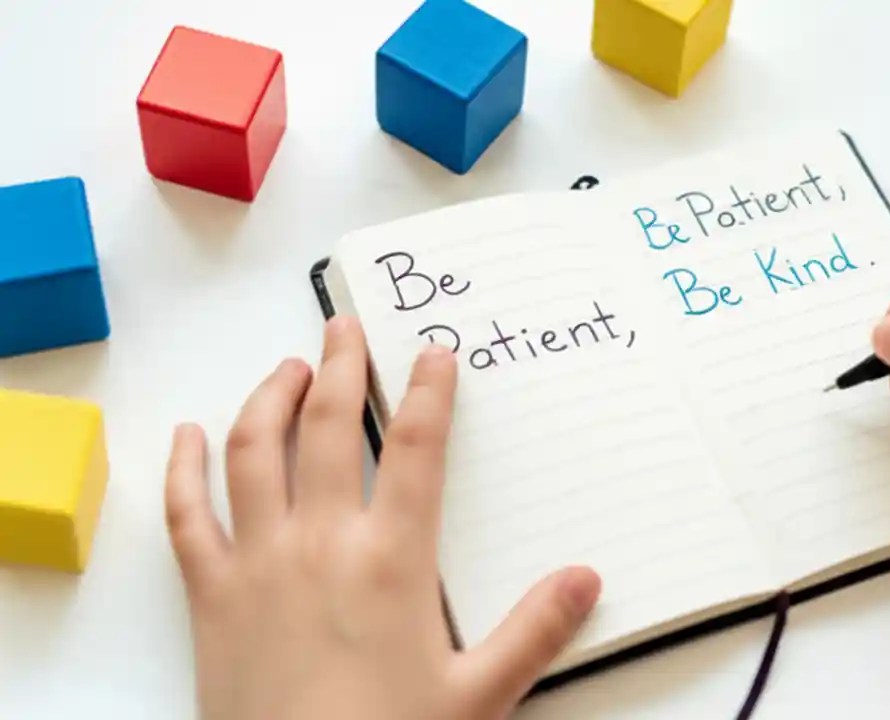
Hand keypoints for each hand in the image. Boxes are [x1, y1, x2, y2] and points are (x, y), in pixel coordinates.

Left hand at [164, 317, 600, 719]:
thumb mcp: (478, 696)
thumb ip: (534, 631)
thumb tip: (586, 579)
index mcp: (391, 559)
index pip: (413, 448)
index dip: (427, 392)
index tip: (432, 354)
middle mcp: (320, 543)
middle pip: (324, 426)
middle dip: (338, 365)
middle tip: (344, 327)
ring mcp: (256, 562)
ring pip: (252, 451)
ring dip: (268, 396)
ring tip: (287, 365)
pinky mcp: (210, 596)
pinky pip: (188, 516)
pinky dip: (183, 468)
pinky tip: (187, 436)